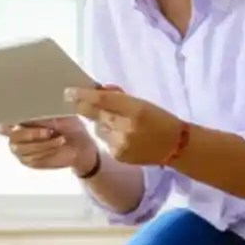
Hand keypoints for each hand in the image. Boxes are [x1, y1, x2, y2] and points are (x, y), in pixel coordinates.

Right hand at [0, 116, 97, 174]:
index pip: (4, 122)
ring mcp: (21, 150)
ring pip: (23, 149)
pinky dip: (47, 152)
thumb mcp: (55, 116)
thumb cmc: (68, 126)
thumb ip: (37, 117)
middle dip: (31, 135)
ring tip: (60, 139)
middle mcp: (16, 136)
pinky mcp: (29, 161)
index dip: (7, 124)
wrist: (81, 145)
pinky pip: (32, 159)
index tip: (19, 122)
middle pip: (13, 137)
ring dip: (44, 145)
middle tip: (48, 131)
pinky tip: (58, 147)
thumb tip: (24, 117)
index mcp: (19, 120)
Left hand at [64, 86, 183, 165]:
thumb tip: (96, 90)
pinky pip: (104, 140)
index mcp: (135, 109)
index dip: (83, 95)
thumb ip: (119, 97)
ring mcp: (120, 143)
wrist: (175, 146)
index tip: (69, 91)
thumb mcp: (142, 103)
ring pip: (97, 127)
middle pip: (94, 114)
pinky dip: (108, 135)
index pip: (103, 100)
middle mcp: (125, 127)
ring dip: (100, 122)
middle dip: (82, 106)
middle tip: (71, 98)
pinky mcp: (117, 155)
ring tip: (117, 123)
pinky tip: (122, 136)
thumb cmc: (160, 119)